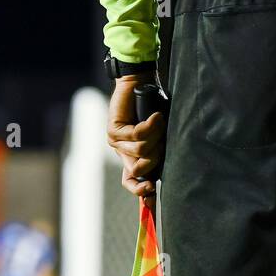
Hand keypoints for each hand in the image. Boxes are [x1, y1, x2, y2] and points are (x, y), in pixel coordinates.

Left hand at [107, 73, 165, 205]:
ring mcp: (116, 143)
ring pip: (141, 150)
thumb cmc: (153, 108)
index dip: (140, 191)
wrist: (140, 83)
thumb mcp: (161, 133)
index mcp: (132, 157)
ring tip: (158, 119)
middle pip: (141, 168)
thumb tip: (161, 175)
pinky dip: (151, 124)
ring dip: (156, 134)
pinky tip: (155, 115)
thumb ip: (160, 150)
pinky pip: (137, 135)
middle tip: (162, 136)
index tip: (151, 190)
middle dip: (156, 153)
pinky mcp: (113, 130)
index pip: (131, 182)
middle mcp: (123, 153)